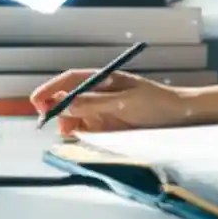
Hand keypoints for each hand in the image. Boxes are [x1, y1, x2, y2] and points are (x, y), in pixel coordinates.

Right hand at [29, 70, 187, 137]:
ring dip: (67, 124)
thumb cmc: (157, 103)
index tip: (36, 101)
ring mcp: (103, 111)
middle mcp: (100, 94)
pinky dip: (79, 134)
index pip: (70, 80)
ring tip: (69, 133)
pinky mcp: (108, 127)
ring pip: (75, 117)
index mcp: (103, 80)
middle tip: (51, 123)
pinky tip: (79, 138)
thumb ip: (96, 103)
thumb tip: (66, 102)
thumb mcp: (126, 102)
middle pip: (68, 99)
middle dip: (56, 109)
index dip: (51, 89)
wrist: (181, 117)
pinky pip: (87, 130)